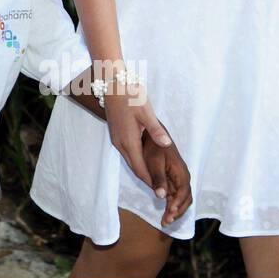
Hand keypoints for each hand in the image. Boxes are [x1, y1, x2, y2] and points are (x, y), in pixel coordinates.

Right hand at [103, 82, 173, 200]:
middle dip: (148, 179)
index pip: (140, 168)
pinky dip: (138, 161)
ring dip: (142, 171)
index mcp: (128, 141)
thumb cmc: (130, 96)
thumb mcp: (146, 112)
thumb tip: (167, 144)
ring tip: (157, 180)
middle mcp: (120, 144)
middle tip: (163, 191)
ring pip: (131, 161)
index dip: (151, 181)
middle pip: (135, 167)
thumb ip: (156, 130)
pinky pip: (128, 153)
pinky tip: (147, 161)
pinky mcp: (117, 135)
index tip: (162, 193)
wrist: (112, 84)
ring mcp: (117, 140)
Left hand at [141, 128, 191, 225]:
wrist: (153, 137)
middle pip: (185, 199)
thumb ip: (158, 178)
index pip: (183, 193)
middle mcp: (183, 178)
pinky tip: (166, 213)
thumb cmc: (154, 148)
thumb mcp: (154, 162)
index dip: (177, 204)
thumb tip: (161, 196)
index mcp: (181, 173)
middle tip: (166, 221)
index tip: (169, 213)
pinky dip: (172, 206)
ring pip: (182, 200)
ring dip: (175, 211)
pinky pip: (176, 197)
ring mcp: (179, 180)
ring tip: (165, 221)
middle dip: (177, 212)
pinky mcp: (173, 181)